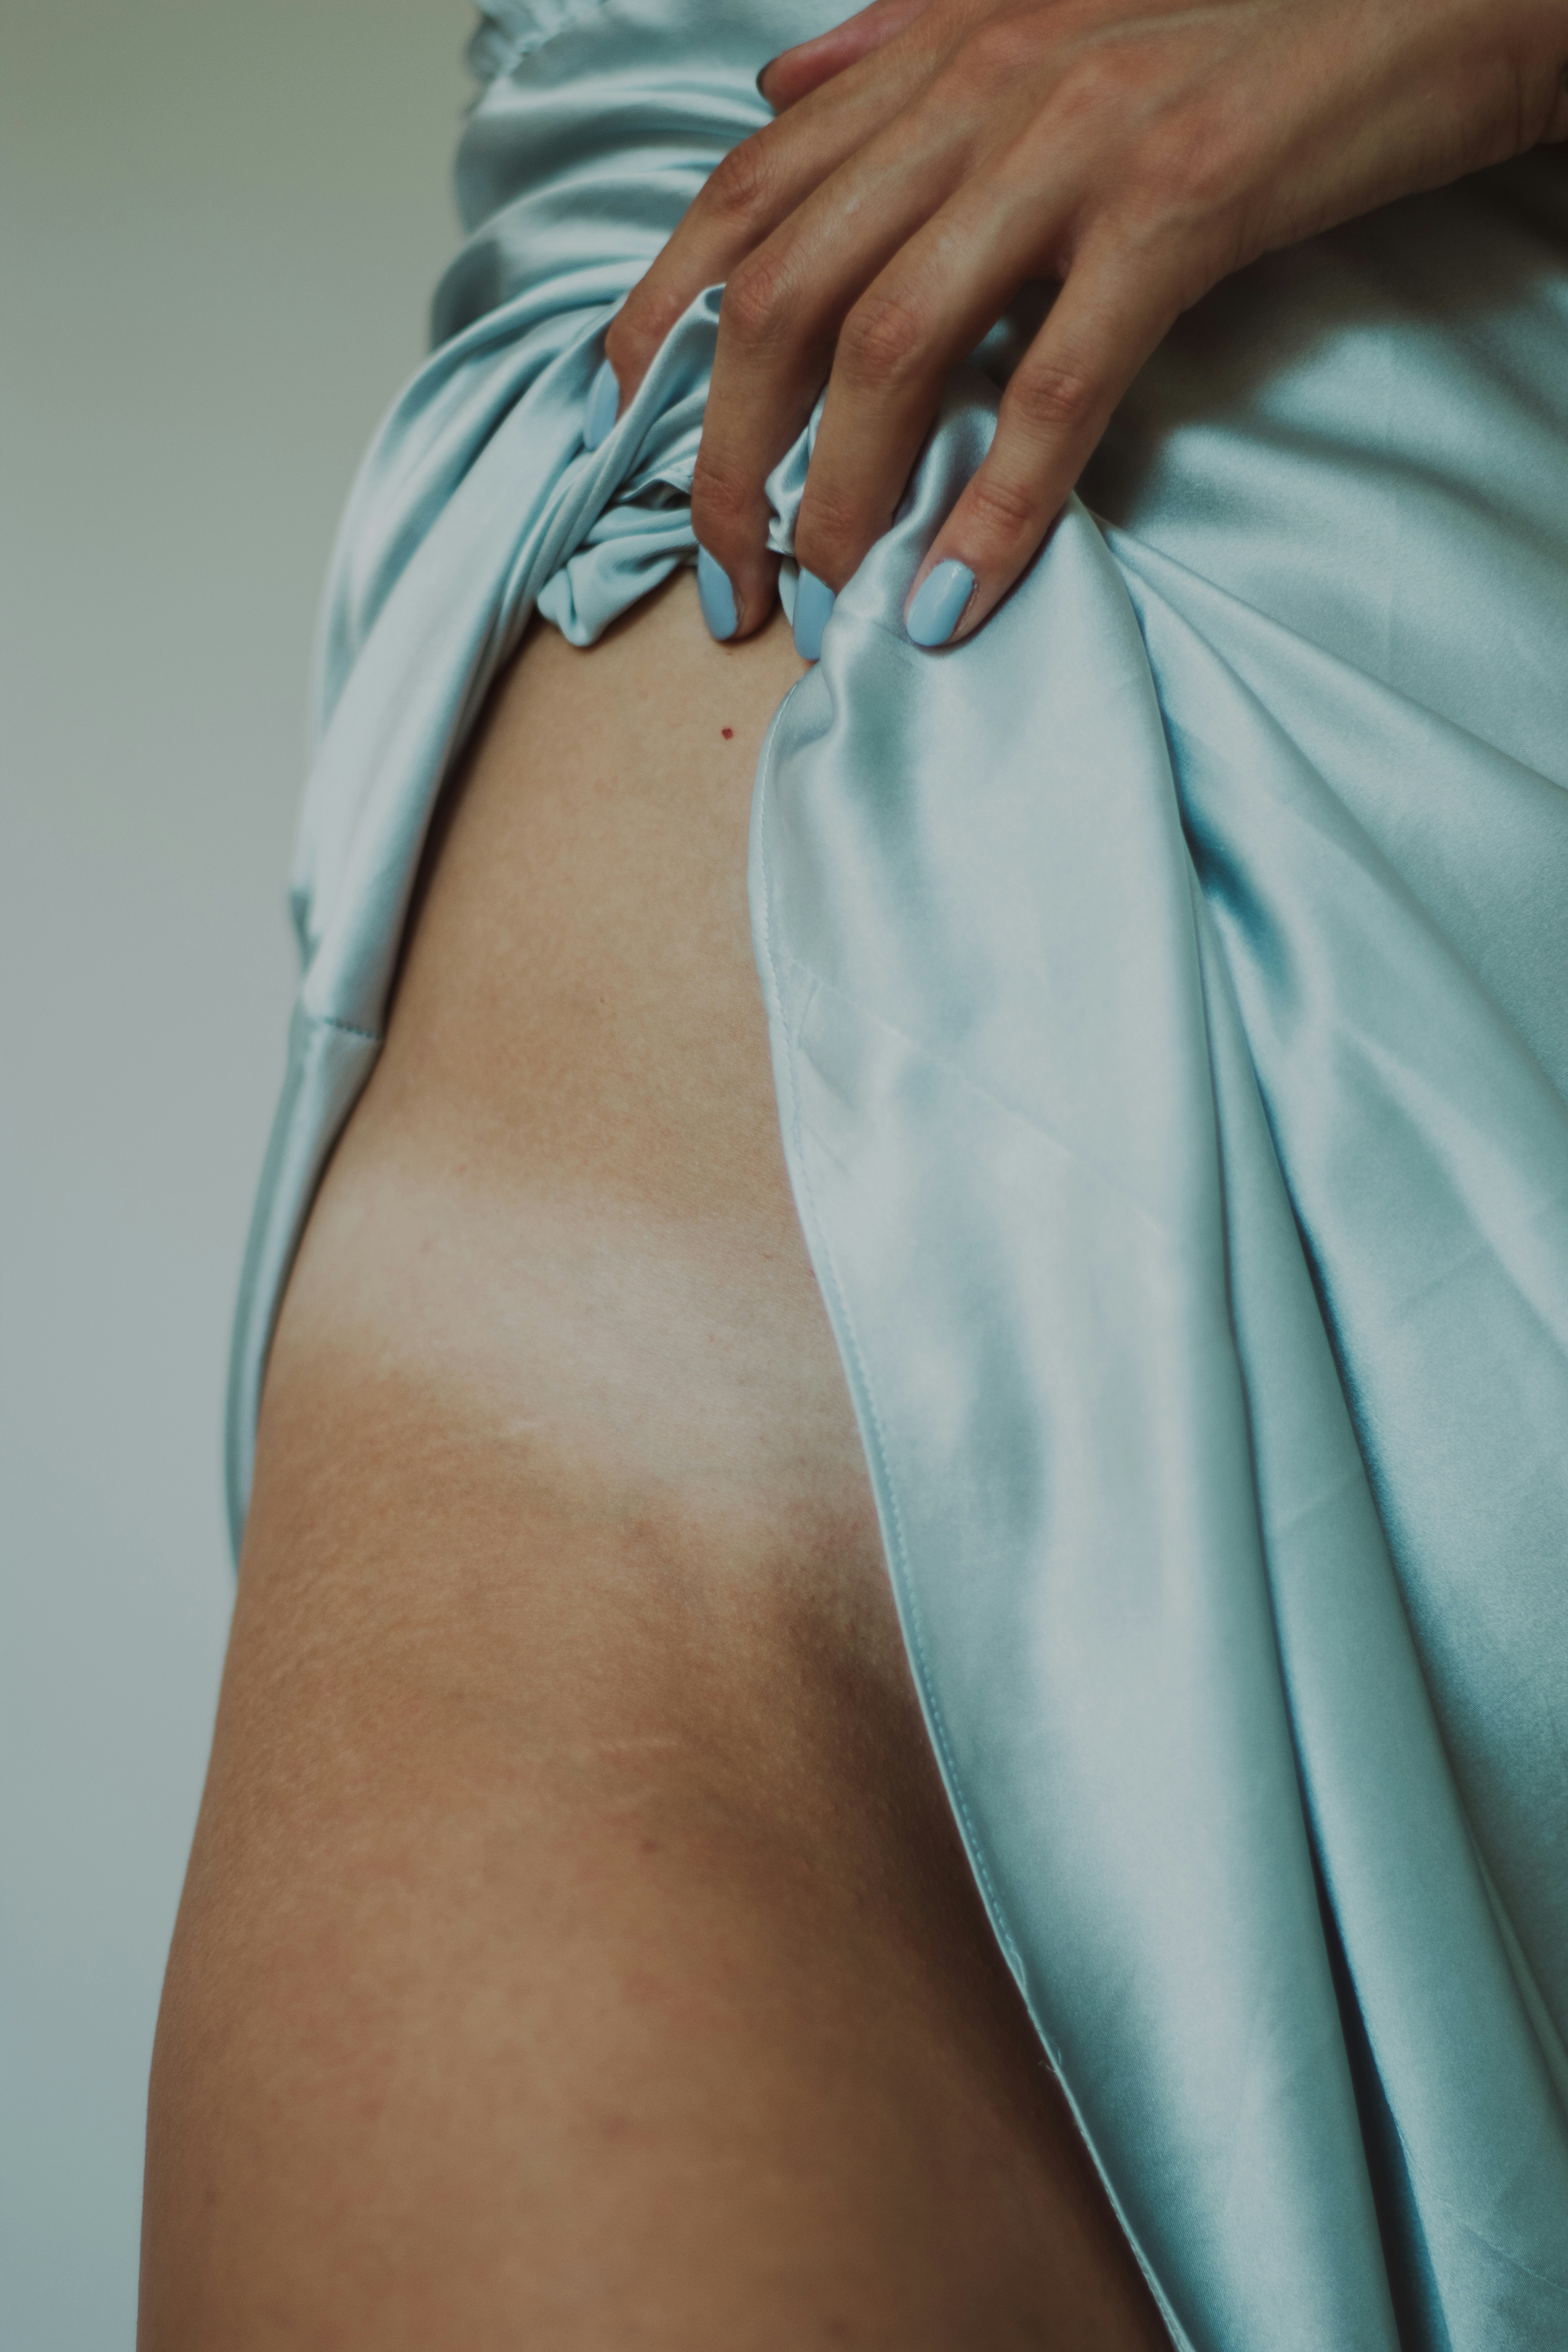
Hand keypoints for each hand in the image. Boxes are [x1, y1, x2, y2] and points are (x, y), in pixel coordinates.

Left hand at [600, 0, 1567, 647]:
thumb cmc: (1232, 25)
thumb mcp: (1035, 13)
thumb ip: (897, 52)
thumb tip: (777, 91)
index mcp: (939, 52)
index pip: (747, 193)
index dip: (662, 318)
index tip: (621, 431)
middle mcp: (980, 90)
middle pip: (786, 294)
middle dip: (727, 458)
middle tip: (724, 581)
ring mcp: (1073, 150)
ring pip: (893, 346)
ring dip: (841, 499)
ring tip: (822, 604)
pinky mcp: (1178, 211)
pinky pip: (1056, 386)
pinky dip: (996, 507)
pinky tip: (954, 596)